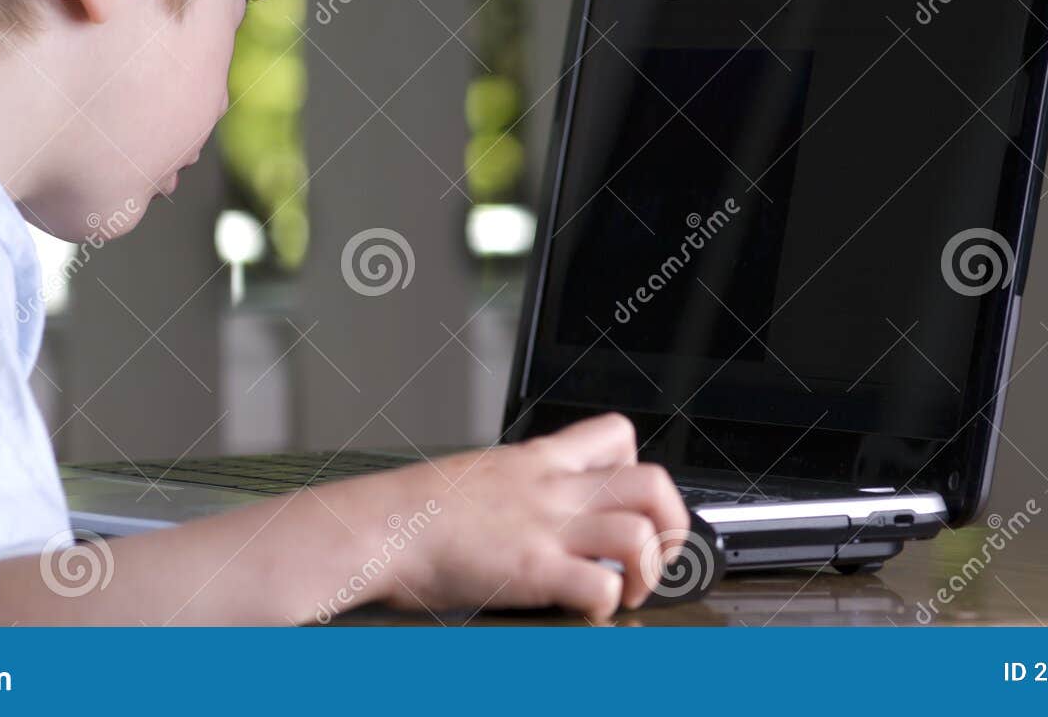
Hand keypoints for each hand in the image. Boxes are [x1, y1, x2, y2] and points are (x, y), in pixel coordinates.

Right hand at [359, 413, 690, 619]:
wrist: (376, 527)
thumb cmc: (413, 511)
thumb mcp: (478, 475)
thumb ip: (515, 488)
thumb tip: (527, 512)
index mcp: (539, 460)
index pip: (617, 434)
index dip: (639, 467)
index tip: (630, 504)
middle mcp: (552, 489)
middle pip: (652, 482)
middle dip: (671, 524)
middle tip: (656, 554)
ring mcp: (545, 528)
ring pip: (640, 534)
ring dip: (649, 570)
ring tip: (629, 592)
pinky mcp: (531, 570)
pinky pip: (600, 585)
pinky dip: (608, 605)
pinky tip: (590, 611)